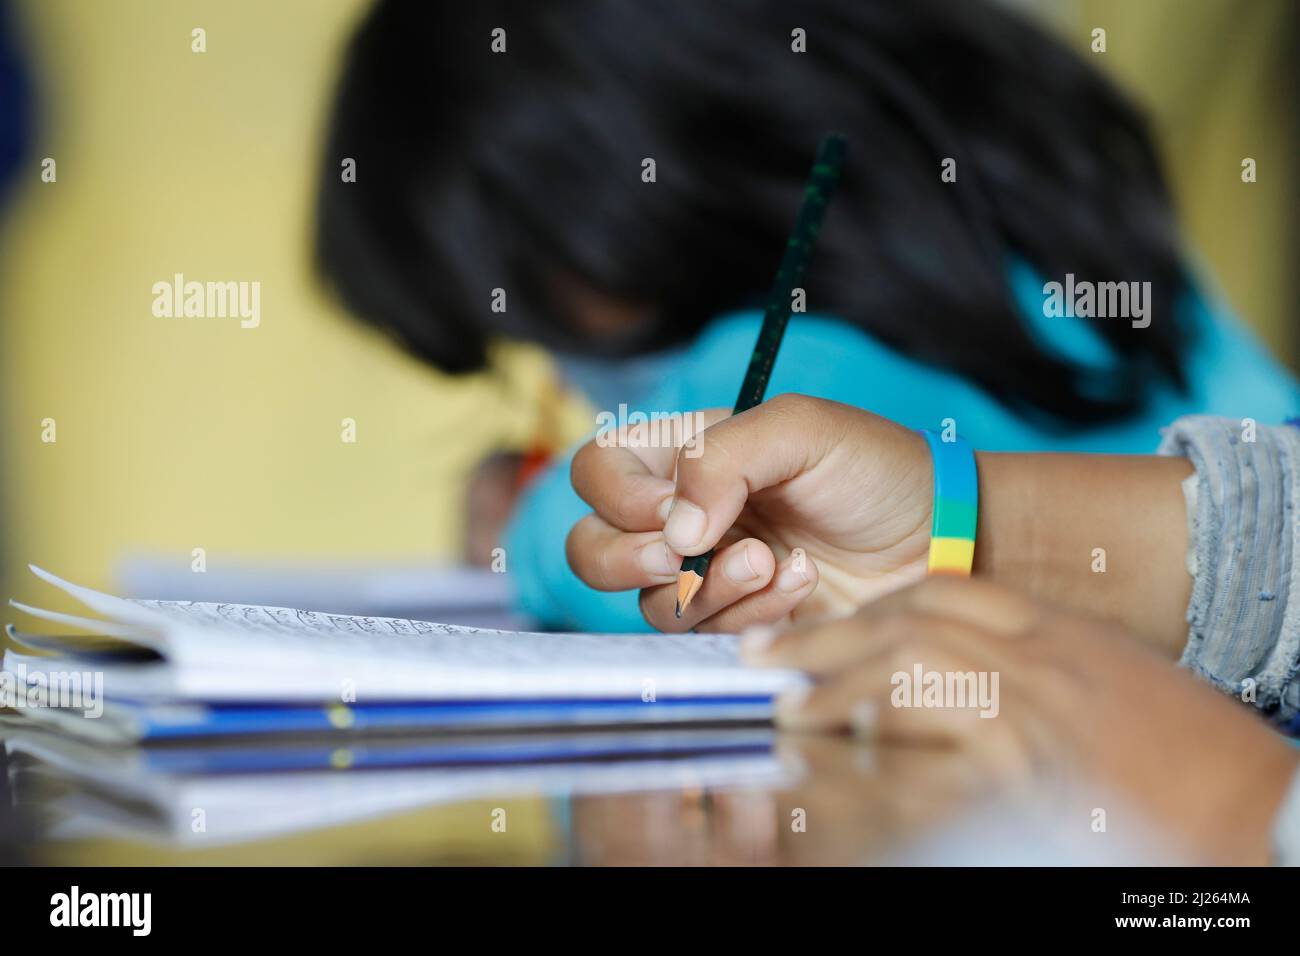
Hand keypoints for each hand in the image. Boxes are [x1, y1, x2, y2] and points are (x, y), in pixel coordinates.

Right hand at [566, 394, 934, 631]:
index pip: (597, 470)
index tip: (671, 507)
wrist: (939, 540)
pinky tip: (800, 584)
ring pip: (647, 600)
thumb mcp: (803, 429)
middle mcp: (682, 513)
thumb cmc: (877, 470)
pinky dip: (747, 612)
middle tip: (687, 552)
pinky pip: (702, 634)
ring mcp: (705, 572)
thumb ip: (721, 459)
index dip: (615, 495)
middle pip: (592, 546)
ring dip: (707, 585)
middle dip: (630, 557)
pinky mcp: (736, 622)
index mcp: (685, 454)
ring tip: (776, 562)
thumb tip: (672, 528)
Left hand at [745, 577, 1299, 863]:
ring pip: (909, 668)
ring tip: (787, 712)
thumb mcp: (1106, 689)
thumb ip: (1031, 673)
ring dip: (837, 687)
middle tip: (769, 663)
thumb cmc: (1191, 761)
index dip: (869, 609)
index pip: (943, 594)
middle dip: (831, 640)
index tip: (823, 630)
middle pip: (912, 621)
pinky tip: (833, 767)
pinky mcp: (1033, 766)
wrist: (1267, 812)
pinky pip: (929, 754)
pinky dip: (872, 758)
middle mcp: (1042, 658)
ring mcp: (1038, 708)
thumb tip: (946, 682)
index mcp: (1057, 634)